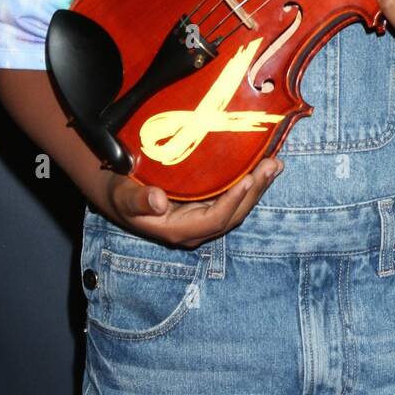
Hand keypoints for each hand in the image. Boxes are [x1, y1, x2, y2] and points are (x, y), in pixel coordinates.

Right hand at [98, 157, 283, 249]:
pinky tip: (263, 166)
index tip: (248, 178)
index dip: (233, 201)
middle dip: (255, 190)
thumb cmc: (120, 195)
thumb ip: (138, 200)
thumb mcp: (122, 197)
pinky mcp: (208, 207)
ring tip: (276, 164)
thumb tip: (159, 202)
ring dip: (258, 186)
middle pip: (234, 214)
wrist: (119, 197)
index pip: (215, 219)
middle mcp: (196, 229)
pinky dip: (250, 182)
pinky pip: (234, 197)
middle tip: (273, 165)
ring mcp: (204, 219)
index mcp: (178, 231)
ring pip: (238, 207)